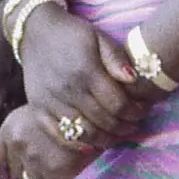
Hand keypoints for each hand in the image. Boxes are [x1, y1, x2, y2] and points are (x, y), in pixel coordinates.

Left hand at [0, 103, 98, 178]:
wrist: (91, 108)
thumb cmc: (68, 106)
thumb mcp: (39, 110)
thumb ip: (28, 130)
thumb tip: (28, 153)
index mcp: (10, 128)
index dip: (1, 175)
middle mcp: (18, 144)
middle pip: (17, 172)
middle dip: (30, 170)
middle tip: (47, 163)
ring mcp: (35, 159)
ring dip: (46, 175)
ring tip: (62, 161)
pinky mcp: (54, 172)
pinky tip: (71, 169)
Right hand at [19, 4, 150, 141]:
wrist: (35, 33)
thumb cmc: (73, 35)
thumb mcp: (99, 38)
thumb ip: (116, 59)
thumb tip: (133, 80)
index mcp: (86, 71)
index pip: (118, 103)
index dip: (135, 112)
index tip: (143, 112)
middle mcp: (67, 89)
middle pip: (103, 121)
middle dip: (124, 127)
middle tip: (134, 126)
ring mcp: (50, 102)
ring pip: (84, 133)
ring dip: (105, 139)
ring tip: (117, 135)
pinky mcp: (37, 109)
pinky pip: (59, 136)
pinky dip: (77, 145)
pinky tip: (92, 145)